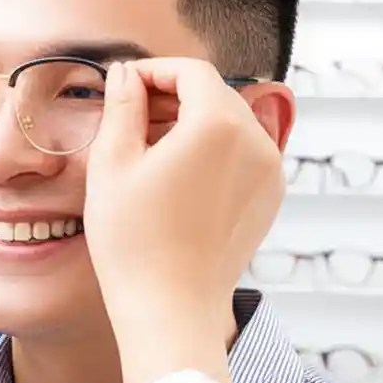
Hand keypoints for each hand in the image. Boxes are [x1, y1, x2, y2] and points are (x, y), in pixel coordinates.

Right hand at [85, 58, 285, 382]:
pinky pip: (243, 155)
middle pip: (214, 94)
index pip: (191, 72)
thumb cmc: (134, 242)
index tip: (124, 85)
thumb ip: (122, 106)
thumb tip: (126, 73)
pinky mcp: (269, 200)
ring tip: (148, 149)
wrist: (170, 311)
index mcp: (219, 124)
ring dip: (192, 123)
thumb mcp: (112, 164)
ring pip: (230, 124)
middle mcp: (257, 142)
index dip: (154, 71)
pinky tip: (175, 177)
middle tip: (130, 117)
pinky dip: (212, 151)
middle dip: (172, 96)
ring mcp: (270, 173)